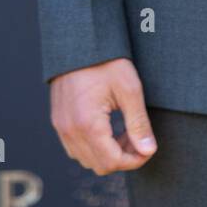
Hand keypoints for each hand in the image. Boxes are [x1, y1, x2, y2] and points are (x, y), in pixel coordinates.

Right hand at [49, 57, 157, 173]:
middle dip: (122, 158)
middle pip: (98, 165)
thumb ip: (138, 123)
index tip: (147, 149)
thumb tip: (148, 150)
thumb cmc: (106, 61)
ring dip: (107, 153)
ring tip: (124, 132)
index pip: (112, 162)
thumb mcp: (129, 89)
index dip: (134, 161)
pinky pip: (75, 147)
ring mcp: (61, 127)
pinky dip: (93, 146)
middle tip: (137, 139)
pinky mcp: (58, 121)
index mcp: (87, 124)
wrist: (78, 40)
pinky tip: (108, 128)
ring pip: (85, 159)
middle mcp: (69, 130)